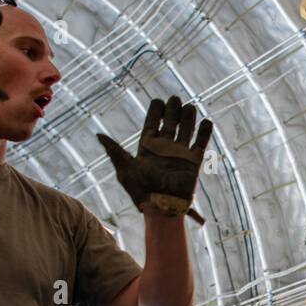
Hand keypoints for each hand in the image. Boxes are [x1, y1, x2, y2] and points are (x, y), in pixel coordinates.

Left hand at [97, 96, 212, 224]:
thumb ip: (114, 151)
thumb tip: (99, 135)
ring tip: (189, 106)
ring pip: (186, 130)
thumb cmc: (140, 191)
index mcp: (147, 148)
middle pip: (170, 123)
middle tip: (175, 98)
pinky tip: (206, 121)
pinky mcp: (193, 163)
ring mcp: (180, 155)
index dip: (155, 111)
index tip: (158, 100)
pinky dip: (204, 133)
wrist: (161, 208)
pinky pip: (200, 144)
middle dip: (173, 110)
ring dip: (188, 118)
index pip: (151, 124)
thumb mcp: (124, 169)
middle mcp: (164, 149)